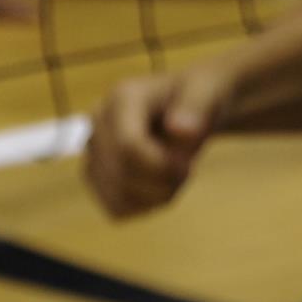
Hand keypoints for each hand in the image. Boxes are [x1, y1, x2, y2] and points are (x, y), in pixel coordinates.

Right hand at [82, 62, 235, 219]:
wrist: (189, 106)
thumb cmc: (198, 97)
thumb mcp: (207, 92)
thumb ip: (196, 107)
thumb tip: (180, 130)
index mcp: (121, 97)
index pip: (127, 147)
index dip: (161, 167)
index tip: (189, 166)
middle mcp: (98, 121)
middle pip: (121, 175)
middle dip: (162, 184)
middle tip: (186, 171)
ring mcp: (94, 149)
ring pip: (116, 196)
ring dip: (155, 198)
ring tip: (173, 178)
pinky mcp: (97, 174)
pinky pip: (115, 208)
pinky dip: (144, 207)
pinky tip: (159, 187)